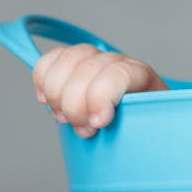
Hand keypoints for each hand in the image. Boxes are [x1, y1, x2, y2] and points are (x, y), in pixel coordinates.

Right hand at [32, 43, 167, 137]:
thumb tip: (112, 130)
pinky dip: (43, 79)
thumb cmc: (143, 129)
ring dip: (58, 94)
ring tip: (66, 118)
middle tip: (84, 129)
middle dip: (76, 105)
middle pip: (88, 69)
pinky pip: (51, 59)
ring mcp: (96, 60)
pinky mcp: (74, 64)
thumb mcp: (148, 132)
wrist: (139, 124)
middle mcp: (119, 62)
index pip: (119, 73)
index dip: (101, 97)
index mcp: (143, 77)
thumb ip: (139, 128)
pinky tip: (47, 101)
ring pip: (68, 60)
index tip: (98, 123)